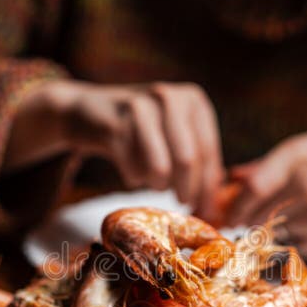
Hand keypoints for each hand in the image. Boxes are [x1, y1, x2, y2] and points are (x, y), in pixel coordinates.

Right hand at [3, 80, 224, 219]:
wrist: (92, 110)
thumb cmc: (143, 130)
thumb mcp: (176, 133)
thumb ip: (198, 161)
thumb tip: (214, 206)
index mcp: (193, 100)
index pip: (208, 151)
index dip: (208, 185)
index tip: (206, 209)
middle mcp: (169, 97)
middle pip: (187, 160)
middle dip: (186, 190)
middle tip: (181, 203)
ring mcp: (140, 107)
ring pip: (160, 168)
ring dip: (158, 185)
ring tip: (155, 184)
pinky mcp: (114, 123)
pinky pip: (133, 169)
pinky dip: (134, 179)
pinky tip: (133, 173)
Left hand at [227, 127, 306, 254]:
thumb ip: (272, 164)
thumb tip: (234, 178)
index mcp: (299, 158)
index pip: (250, 189)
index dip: (231, 203)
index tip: (222, 209)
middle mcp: (305, 189)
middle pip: (255, 215)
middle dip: (239, 221)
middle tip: (230, 222)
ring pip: (270, 233)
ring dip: (260, 233)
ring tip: (261, 225)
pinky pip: (291, 247)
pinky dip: (283, 242)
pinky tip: (290, 232)